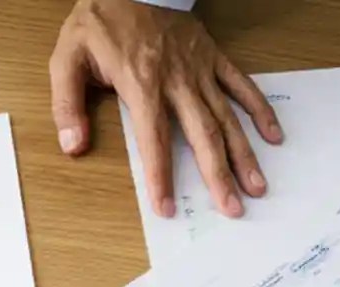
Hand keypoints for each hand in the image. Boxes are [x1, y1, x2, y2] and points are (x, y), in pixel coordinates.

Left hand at [50, 0, 281, 218]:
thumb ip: (67, 105)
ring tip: (256, 186)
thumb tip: (72, 146)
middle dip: (217, 175)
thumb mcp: (67, 60)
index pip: (154, 139)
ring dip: (243, 153)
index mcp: (141, 84)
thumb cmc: (96, 24)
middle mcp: (176, 80)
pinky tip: (273, 136)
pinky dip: (259, 109)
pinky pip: (241, 84)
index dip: (161, 176)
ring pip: (226, 116)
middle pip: (202, 135)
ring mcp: (199, 68)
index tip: (167, 207)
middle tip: (232, 209)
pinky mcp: (212, 55)